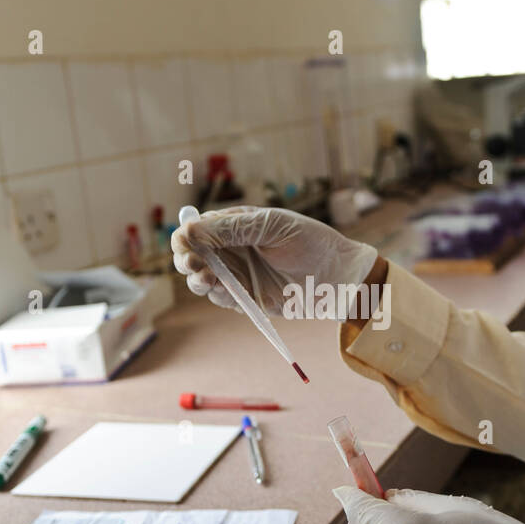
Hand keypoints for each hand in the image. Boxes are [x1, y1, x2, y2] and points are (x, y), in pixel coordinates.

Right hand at [171, 206, 377, 315]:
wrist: (339, 277)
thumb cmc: (311, 242)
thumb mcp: (271, 226)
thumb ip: (233, 228)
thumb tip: (190, 229)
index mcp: (236, 225)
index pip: (198, 229)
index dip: (186, 236)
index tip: (184, 242)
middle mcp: (232, 249)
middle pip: (194, 255)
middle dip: (186, 259)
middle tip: (193, 264)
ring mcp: (238, 274)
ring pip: (203, 279)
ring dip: (197, 279)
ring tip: (204, 277)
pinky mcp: (247, 298)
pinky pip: (222, 298)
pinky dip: (217, 294)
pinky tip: (220, 289)